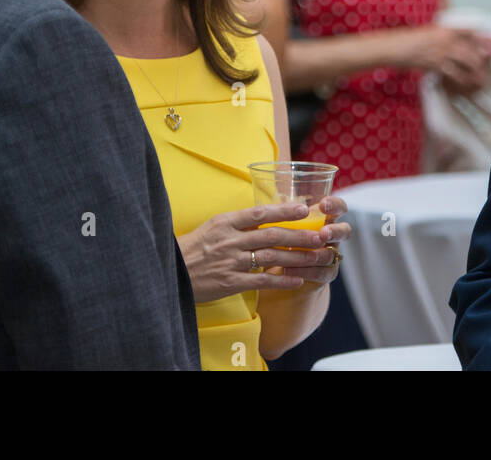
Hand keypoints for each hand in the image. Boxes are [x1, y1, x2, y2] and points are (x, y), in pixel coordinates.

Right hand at [178, 203, 334, 302]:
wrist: (170, 272)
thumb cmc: (192, 248)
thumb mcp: (212, 227)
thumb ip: (237, 223)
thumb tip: (265, 217)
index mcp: (224, 222)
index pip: (258, 213)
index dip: (283, 210)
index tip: (304, 208)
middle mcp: (229, 240)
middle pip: (271, 235)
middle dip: (299, 235)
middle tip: (320, 235)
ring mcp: (230, 262)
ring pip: (271, 257)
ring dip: (297, 257)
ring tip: (317, 257)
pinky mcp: (230, 282)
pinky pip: (261, 281)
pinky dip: (281, 280)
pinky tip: (298, 279)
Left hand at [277, 196, 351, 288]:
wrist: (279, 267)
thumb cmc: (280, 235)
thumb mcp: (281, 218)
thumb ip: (281, 202)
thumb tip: (269, 172)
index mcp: (324, 217)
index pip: (339, 207)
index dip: (335, 205)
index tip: (323, 204)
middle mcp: (332, 235)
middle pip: (345, 231)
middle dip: (335, 231)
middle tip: (323, 233)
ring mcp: (331, 255)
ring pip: (332, 254)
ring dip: (316, 254)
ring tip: (301, 254)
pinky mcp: (325, 274)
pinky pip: (322, 273)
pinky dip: (305, 271)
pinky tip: (288, 270)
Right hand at [406, 25, 490, 93]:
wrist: (395, 48)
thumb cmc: (409, 40)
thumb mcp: (429, 32)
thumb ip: (444, 34)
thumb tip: (457, 40)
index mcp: (446, 29)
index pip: (470, 31)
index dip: (482, 39)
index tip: (489, 47)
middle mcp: (446, 39)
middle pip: (473, 49)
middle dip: (483, 60)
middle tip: (489, 68)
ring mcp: (442, 52)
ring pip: (467, 62)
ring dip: (476, 72)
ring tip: (483, 80)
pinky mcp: (436, 65)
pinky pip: (454, 74)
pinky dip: (463, 80)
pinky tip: (467, 85)